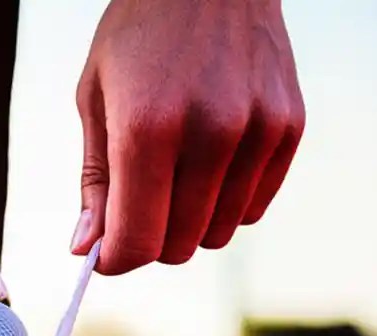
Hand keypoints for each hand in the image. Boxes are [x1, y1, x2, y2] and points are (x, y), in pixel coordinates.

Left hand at [71, 0, 304, 274]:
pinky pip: (253, 207)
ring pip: (219, 233)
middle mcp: (210, 132)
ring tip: (173, 173)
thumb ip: (95, 180)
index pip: (137, 240)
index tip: (106, 253)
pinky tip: (209, 161)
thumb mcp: (96, 99)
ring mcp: (258, 131)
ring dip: (189, 223)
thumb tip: (86, 250)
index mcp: (148, 127)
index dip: (116, 259)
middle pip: (179, 245)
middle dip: (150, 241)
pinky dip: (226, 202)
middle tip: (136, 207)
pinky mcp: (290, 128)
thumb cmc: (138, 35)